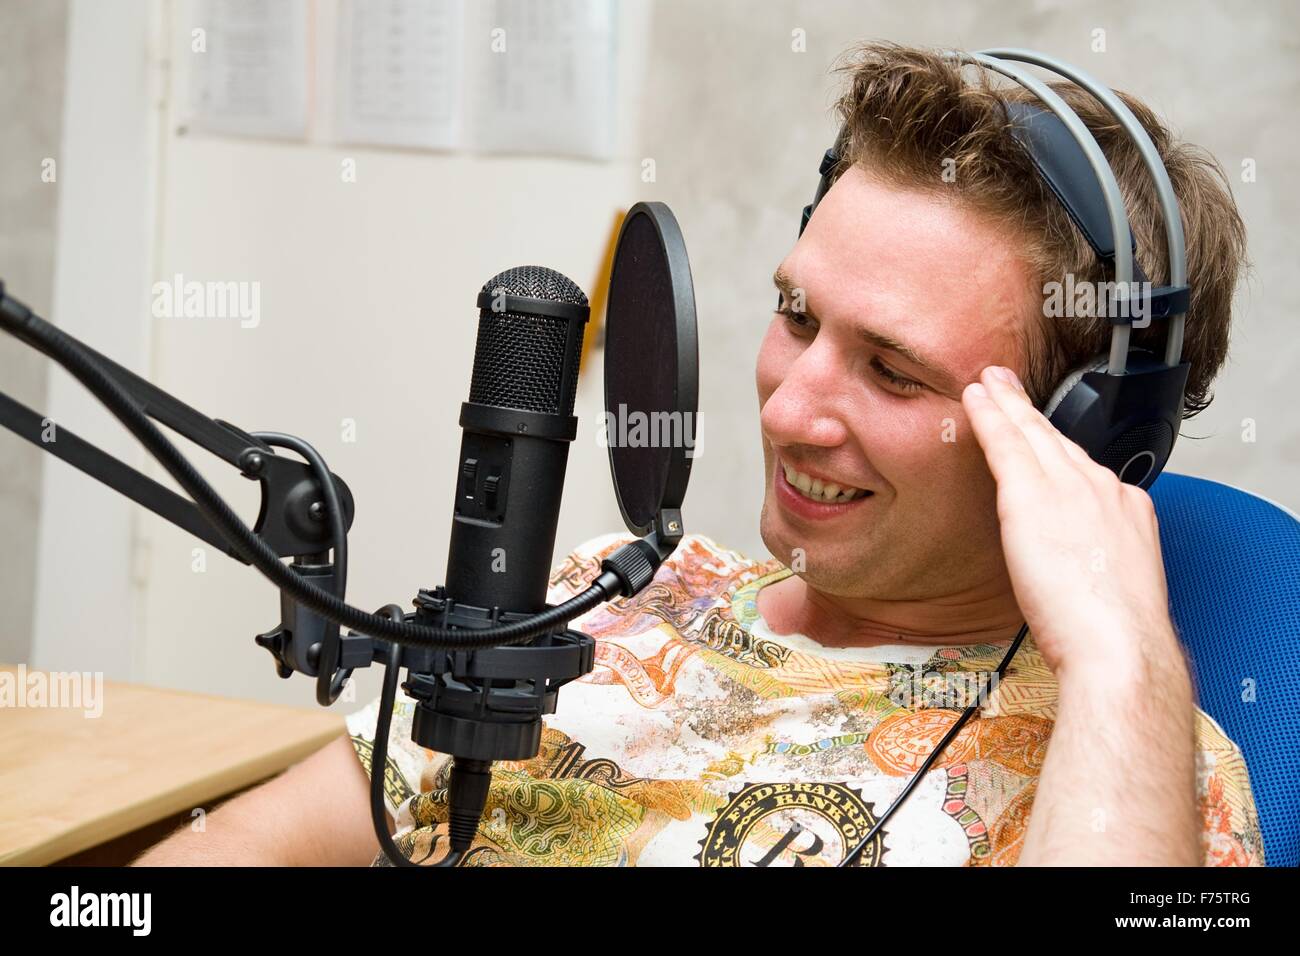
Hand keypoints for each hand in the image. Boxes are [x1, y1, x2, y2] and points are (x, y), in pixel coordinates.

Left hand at [961, 365, 1177, 678]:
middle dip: (1030, 411)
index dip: (1056, 446)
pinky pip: (1005, 444)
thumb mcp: (1113, 587)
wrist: (1120, 646)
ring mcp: (1070, 487)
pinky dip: (989, 417)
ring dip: (1006, 404)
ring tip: (986, 382)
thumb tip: (1069, 572)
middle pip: (1057, 440)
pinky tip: (973, 398)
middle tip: (1007, 383)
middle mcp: (1102, 489)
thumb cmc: (1116, 636)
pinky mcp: (1033, 495)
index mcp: (1126, 511)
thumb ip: (1090, 564)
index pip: (1083, 468)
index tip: (1042, 432)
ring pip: (1031, 433)